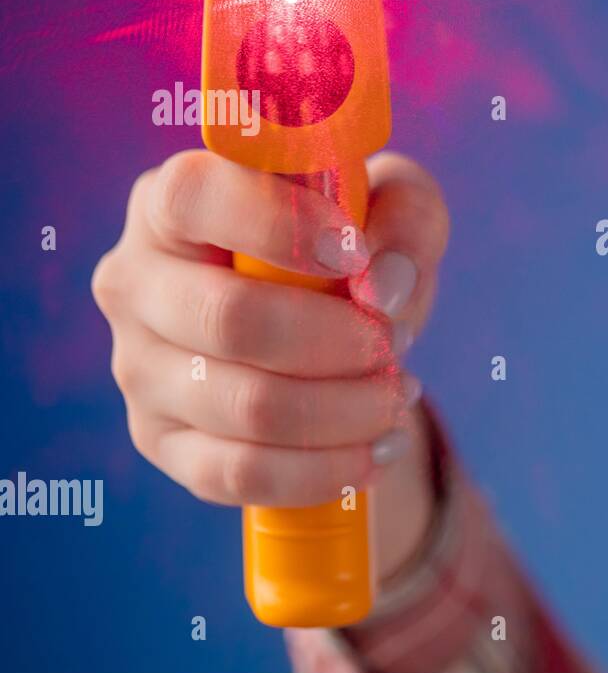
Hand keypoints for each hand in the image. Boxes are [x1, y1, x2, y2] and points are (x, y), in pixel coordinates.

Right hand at [92, 149, 449, 579]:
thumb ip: (406, 219)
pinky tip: (376, 449)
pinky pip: (241, 475)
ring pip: (247, 407)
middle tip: (396, 342)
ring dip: (348, 409)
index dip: (281, 227)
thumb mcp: (396, 209)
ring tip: (398, 395)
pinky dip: (325, 470)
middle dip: (340, 340)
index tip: (356, 254)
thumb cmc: (352, 250)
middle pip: (231, 320)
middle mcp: (136, 280)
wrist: (329, 329)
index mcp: (174, 198)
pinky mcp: (161, 441)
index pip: (196, 197)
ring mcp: (137, 367)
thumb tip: (383, 287)